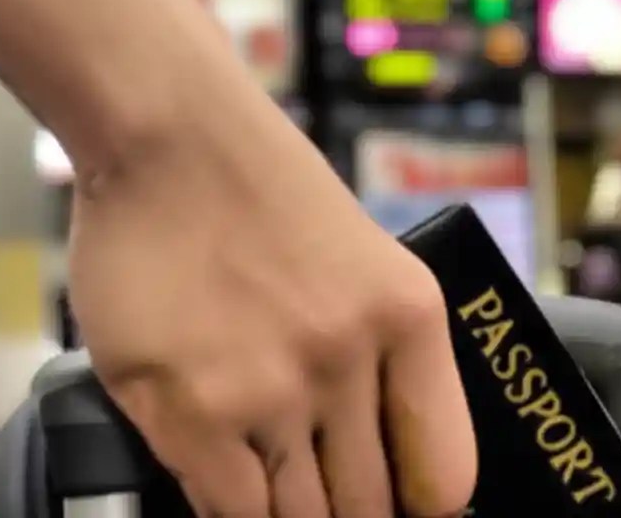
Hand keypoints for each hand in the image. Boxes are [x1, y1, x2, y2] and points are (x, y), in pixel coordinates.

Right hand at [65, 88, 475, 517]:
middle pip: (368, 507)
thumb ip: (388, 359)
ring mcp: (271, 389)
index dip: (418, 507)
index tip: (398, 505)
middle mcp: (350, 358)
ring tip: (275, 482)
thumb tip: (385, 454)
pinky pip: (228, 509)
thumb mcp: (373, 266)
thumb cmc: (267, 197)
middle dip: (348, 513)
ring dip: (287, 514)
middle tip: (327, 494)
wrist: (175, 141)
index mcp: (411, 320)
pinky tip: (227, 482)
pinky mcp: (191, 409)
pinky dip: (229, 510)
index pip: (445, 475)